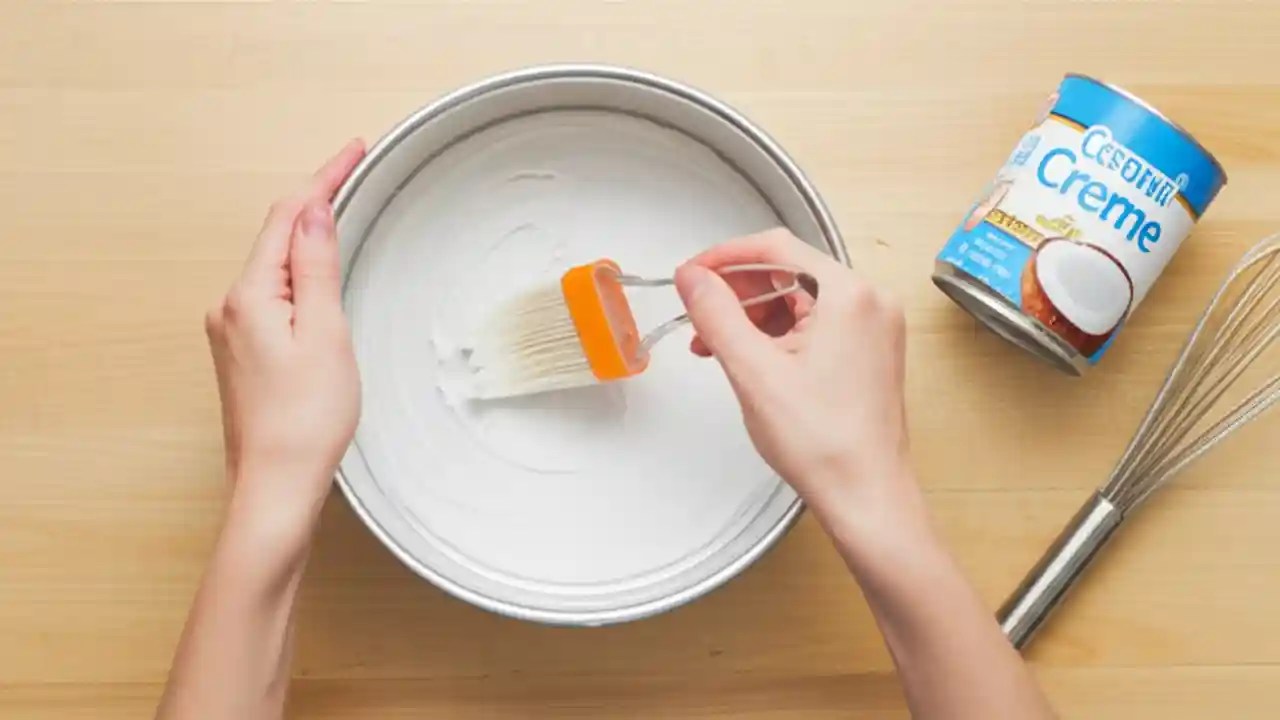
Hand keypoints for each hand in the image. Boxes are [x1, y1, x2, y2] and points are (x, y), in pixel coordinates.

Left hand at [205, 140, 365, 519]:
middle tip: (353, 169)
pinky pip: (270, 294)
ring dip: (305, 236)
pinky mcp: (242, 353)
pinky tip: (316, 274)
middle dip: (314, 200)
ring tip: (339, 210)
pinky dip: (297, 272)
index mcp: (249, 296)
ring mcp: (232, 332)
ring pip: (272, 266)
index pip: (288, 217)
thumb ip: (315, 267)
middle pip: (276, 236)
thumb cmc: (305, 421)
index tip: (353, 150)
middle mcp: (230, 307)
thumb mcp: (324, 333)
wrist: (275, 486)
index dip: (323, 178)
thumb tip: (314, 211)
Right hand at [675, 229, 915, 532]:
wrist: (866, 497)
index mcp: (849, 295)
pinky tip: (749, 361)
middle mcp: (870, 303)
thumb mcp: (753, 370)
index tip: (692, 274)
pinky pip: (816, 327)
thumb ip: (717, 314)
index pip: (776, 248)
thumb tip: (692, 277)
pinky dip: (778, 338)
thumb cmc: (823, 443)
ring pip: (800, 302)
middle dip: (738, 294)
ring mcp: (874, 329)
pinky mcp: (870, 354)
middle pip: (789, 273)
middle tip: (699, 317)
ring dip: (754, 318)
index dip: (726, 257)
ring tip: (716, 348)